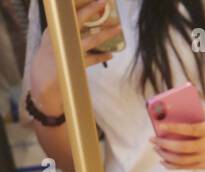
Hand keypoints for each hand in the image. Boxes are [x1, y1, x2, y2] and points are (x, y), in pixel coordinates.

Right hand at [27, 0, 120, 114]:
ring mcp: (66, 51)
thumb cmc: (51, 64)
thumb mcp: (55, 46)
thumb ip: (66, 37)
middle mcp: (58, 38)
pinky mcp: (74, 65)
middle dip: (91, 10)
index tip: (93, 0)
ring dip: (106, 34)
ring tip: (119, 28)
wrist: (42, 86)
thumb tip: (83, 29)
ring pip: (90, 39)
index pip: (66, 15)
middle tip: (103, 2)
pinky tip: (111, 54)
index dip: (80, 6)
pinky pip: (93, 59)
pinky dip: (102, 56)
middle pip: (77, 20)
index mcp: (53, 31)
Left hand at [151, 112, 204, 169]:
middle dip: (164, 144)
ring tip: (157, 149)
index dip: (173, 128)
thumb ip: (195, 111)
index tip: (160, 127)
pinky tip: (163, 162)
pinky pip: (186, 167)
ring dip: (166, 155)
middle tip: (153, 139)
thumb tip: (172, 107)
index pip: (188, 130)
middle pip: (182, 147)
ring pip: (182, 160)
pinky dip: (172, 166)